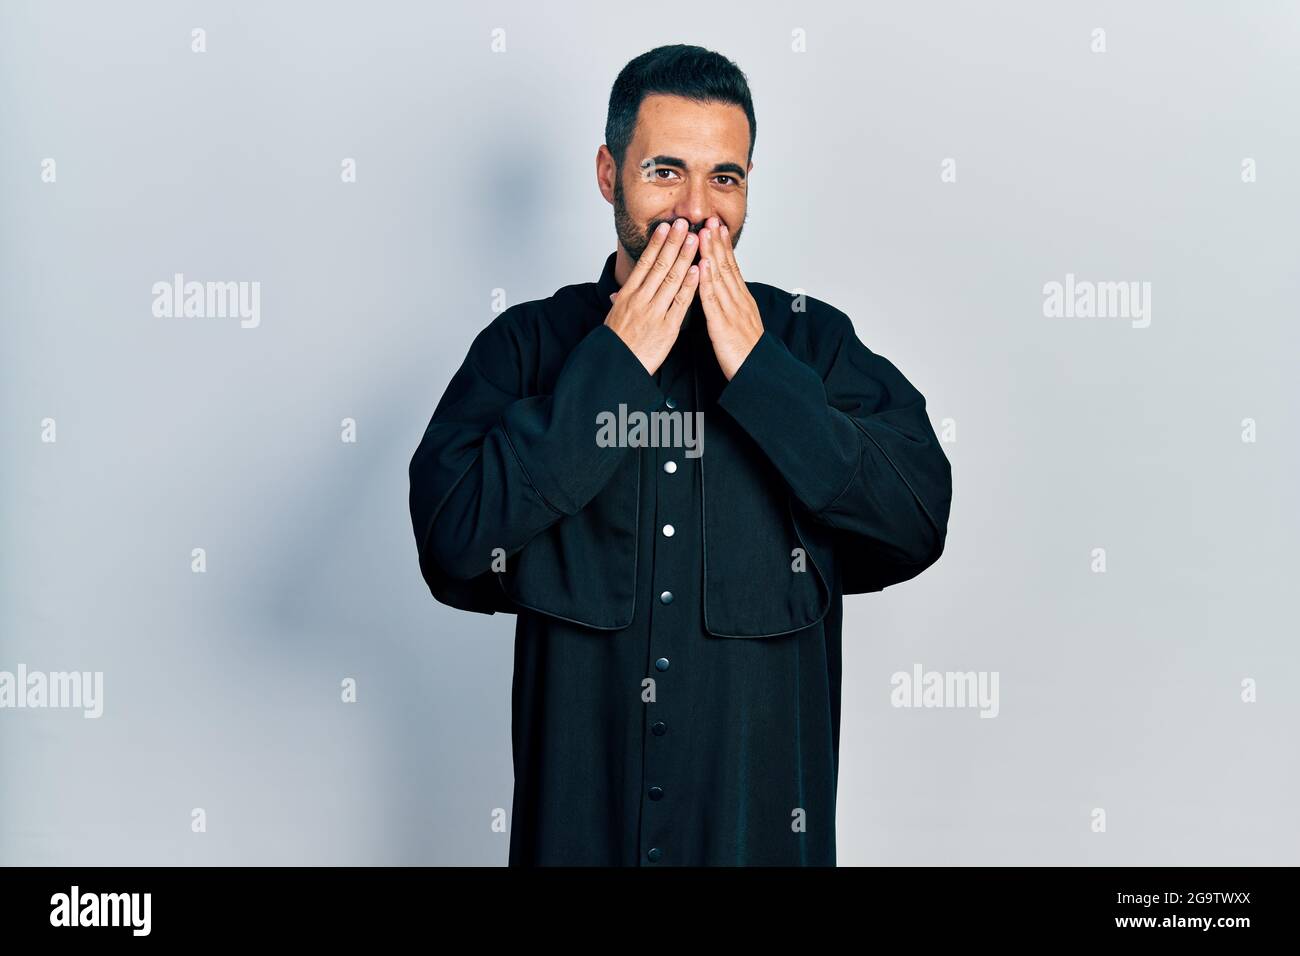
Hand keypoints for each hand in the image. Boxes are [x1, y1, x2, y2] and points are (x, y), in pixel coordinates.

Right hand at [604, 218, 699, 374]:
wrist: (618, 367)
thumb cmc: (617, 344)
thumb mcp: (613, 319)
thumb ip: (619, 303)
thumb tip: (616, 294)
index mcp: (627, 295)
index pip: (644, 263)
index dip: (656, 244)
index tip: (665, 227)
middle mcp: (640, 300)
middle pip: (659, 266)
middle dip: (673, 243)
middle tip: (683, 223)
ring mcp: (654, 312)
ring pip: (671, 280)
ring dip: (684, 257)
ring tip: (694, 238)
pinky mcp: (667, 328)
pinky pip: (680, 303)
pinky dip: (689, 285)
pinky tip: (697, 270)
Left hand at [698, 216, 762, 379]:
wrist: (758, 374)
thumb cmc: (746, 355)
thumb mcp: (739, 326)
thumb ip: (731, 310)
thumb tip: (724, 298)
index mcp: (741, 302)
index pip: (732, 268)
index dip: (724, 247)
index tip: (717, 228)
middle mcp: (738, 302)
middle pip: (727, 266)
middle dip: (718, 242)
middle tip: (711, 219)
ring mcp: (731, 312)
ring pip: (720, 277)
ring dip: (712, 253)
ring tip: (705, 232)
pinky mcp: (723, 325)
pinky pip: (713, 299)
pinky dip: (707, 280)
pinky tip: (702, 265)